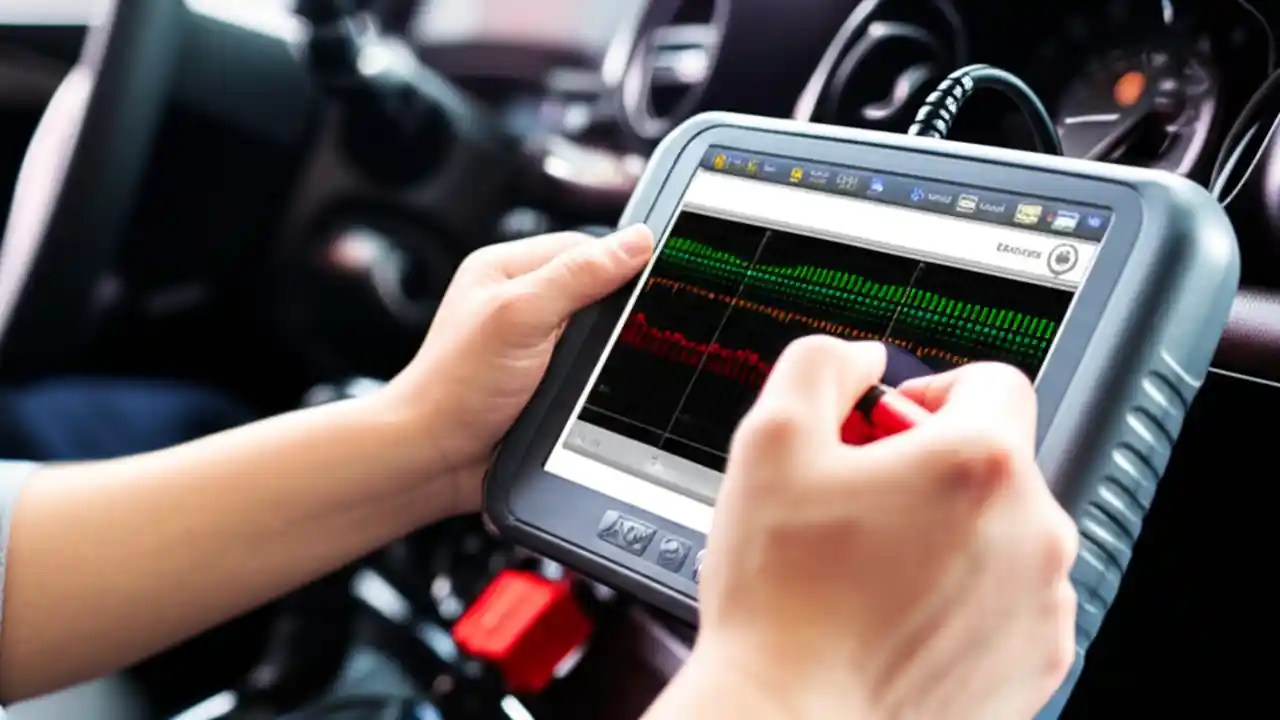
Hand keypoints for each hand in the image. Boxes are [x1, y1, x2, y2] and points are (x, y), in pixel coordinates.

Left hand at [381, 225, 653, 512]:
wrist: (436, 460)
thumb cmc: (457, 387)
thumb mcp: (521, 316)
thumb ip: (578, 275)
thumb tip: (635, 242)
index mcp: (505, 268)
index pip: (582, 247)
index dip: (618, 263)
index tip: (651, 281)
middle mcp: (518, 300)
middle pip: (593, 289)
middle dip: (612, 313)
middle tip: (622, 336)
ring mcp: (532, 342)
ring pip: (595, 332)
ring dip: (606, 352)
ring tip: (598, 369)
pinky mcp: (543, 379)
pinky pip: (588, 367)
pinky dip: (598, 378)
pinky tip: (594, 390)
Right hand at [667, 337, 1077, 719]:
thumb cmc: (781, 599)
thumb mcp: (769, 441)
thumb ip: (822, 365)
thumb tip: (863, 360)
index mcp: (980, 464)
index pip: (990, 381)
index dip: (929, 391)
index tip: (888, 427)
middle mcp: (1034, 531)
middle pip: (993, 462)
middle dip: (928, 468)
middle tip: (856, 506)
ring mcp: (1042, 605)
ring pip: (1001, 534)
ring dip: (947, 535)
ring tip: (867, 572)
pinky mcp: (1035, 664)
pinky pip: (1007, 601)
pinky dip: (961, 598)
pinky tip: (893, 619)